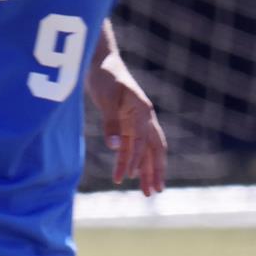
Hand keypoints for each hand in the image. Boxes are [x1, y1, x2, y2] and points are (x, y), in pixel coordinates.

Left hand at [90, 60, 166, 195]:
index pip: (142, 141)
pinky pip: (132, 145)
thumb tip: (115, 147)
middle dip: (155, 171)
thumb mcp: (106, 98)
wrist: (100, 62)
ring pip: (145, 150)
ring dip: (146, 170)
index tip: (128, 177)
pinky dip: (133, 160)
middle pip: (154, 149)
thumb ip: (111, 122)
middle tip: (155, 192)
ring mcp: (136, 121)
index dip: (136, 159)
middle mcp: (144, 118)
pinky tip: (132, 173)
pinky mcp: (126, 123)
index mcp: (143, 111)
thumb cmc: (104, 76)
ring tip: (148, 191)